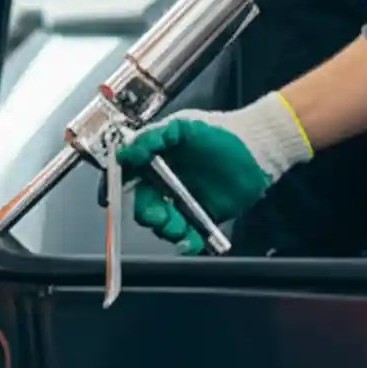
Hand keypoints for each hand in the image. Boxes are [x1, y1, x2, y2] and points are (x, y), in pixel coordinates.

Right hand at [113, 92, 313, 253]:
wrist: (258, 150)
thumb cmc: (222, 133)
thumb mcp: (184, 126)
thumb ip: (153, 138)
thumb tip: (125, 153)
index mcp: (156, 160)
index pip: (127, 176)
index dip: (113, 189)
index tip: (109, 201)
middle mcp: (166, 182)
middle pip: (143, 205)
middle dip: (148, 214)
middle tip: (160, 216)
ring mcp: (183, 201)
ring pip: (163, 223)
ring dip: (167, 228)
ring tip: (181, 226)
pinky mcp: (201, 216)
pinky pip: (187, 234)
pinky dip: (186, 241)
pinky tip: (191, 240)